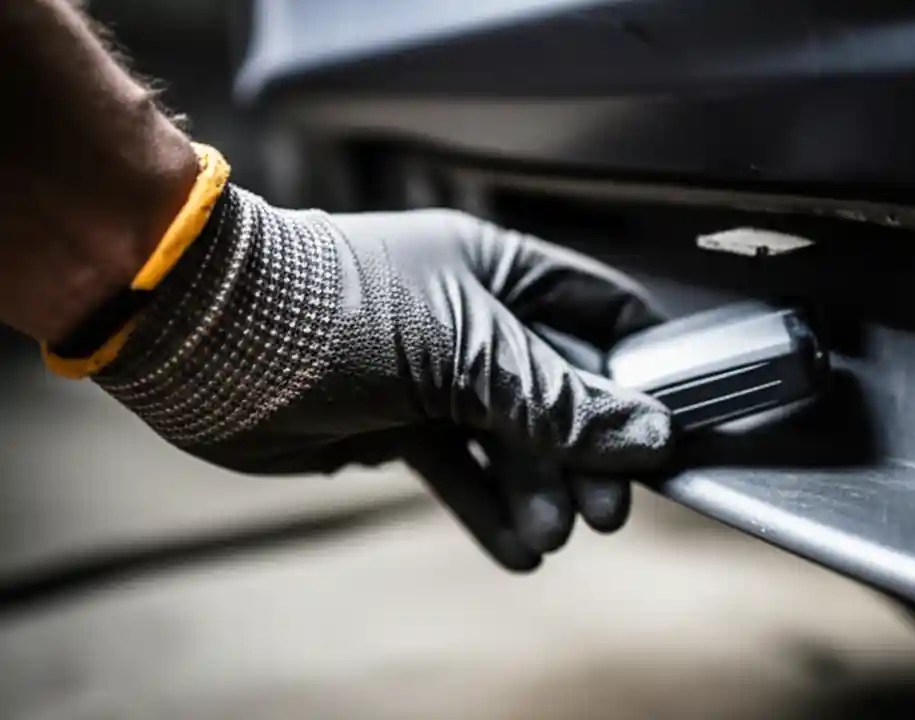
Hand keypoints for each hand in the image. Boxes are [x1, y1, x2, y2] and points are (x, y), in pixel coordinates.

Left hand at [92, 185, 673, 569]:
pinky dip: (485, 509)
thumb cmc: (345, 311)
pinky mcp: (396, 425)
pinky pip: (457, 470)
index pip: (598, 309)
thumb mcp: (471, 353)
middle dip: (586, 450)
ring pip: (511, 439)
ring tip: (553, 535)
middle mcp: (472, 318)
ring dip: (536, 489)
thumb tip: (649, 436)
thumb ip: (561, 401)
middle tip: (610, 509)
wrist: (216, 342)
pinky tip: (514, 550)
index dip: (639, 361)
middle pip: (560, 387)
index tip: (671, 417)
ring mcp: (433, 374)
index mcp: (499, 271)